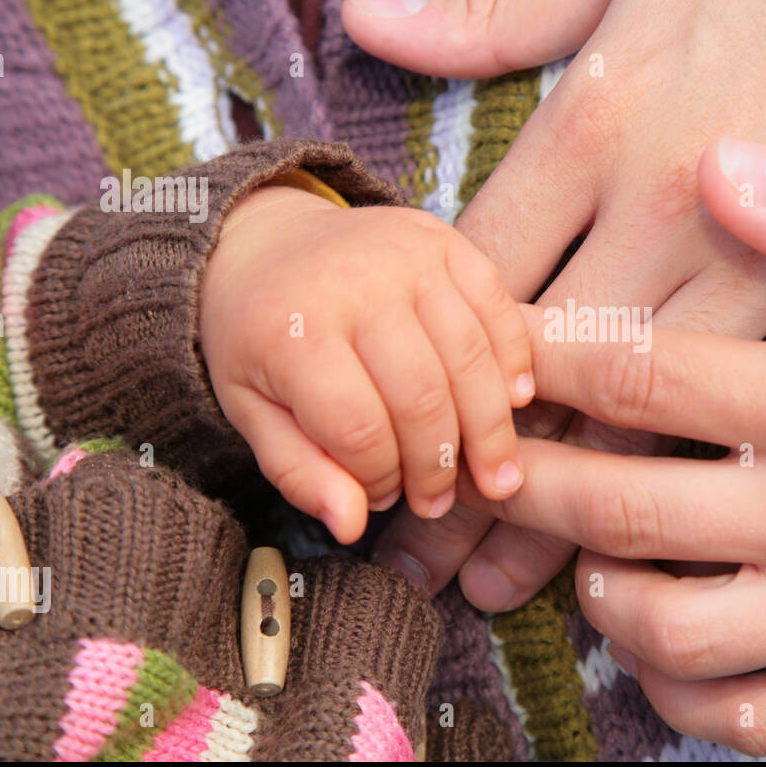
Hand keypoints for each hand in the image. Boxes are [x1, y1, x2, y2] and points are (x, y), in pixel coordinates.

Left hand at [199, 186, 533, 542]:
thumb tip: (350, 527)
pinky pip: (498, 306)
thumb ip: (297, 471)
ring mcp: (406, 256)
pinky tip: (515, 401)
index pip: (358, 428)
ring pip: (470, 358)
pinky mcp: (445, 240)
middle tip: (442, 501)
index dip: (382, 478)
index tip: (383, 498)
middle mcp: (354, 285)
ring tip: (496, 475)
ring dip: (490, 428)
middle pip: (423, 396)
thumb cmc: (259, 337)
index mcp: (292, 332)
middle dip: (441, 464)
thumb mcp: (250, 409)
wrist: (265, 240)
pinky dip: (515, 359)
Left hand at [459, 139, 765, 753]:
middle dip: (527, 484)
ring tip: (581, 558)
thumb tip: (726, 165)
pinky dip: (684, 699)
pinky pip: (756, 721)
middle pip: (628, 511)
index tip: (503, 346)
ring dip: (598, 598)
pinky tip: (666, 655)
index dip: (554, 358)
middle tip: (478, 463)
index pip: (651, 378)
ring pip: (673, 637)